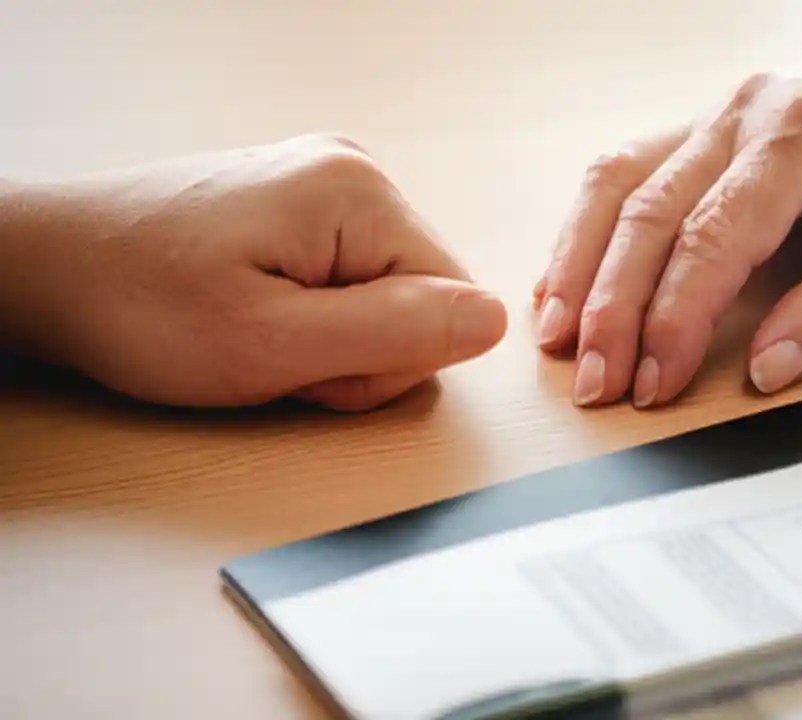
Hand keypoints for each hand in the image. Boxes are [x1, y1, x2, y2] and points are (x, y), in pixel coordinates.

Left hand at [3, 134, 505, 409]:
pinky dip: (313, 318)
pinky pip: (352, 282)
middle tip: (275, 352)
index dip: (391, 360)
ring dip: (332, 340)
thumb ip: (396, 334)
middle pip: (423, 299)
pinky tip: (259, 314)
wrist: (46, 266)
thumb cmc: (139, 304)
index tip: (310, 361)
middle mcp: (355, 173)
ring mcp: (327, 184)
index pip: (455, 303)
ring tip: (257, 333)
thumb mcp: (272, 345)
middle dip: (358, 352)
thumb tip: (497, 322)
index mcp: (361, 193)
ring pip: (388, 298)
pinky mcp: (303, 205)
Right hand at [534, 73, 801, 406]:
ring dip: (581, 266)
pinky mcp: (705, 133)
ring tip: (558, 340)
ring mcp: (718, 115)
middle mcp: (746, 111)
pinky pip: (627, 175)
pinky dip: (589, 234)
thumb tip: (766, 369)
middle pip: (649, 211)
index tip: (655, 382)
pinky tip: (567, 284)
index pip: (714, 235)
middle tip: (596, 382)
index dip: (676, 317)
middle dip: (613, 306)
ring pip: (617, 183)